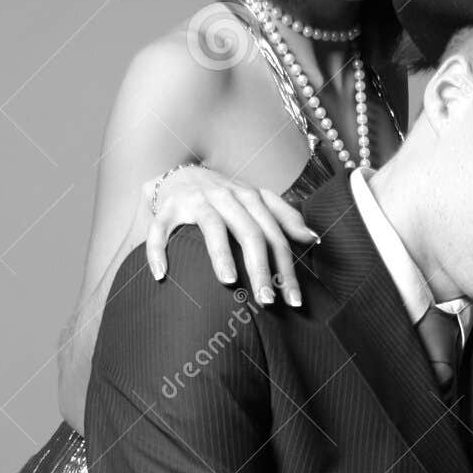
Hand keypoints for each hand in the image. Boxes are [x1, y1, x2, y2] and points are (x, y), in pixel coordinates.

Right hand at [134, 165, 317, 300]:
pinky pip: (161, 229)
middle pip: (250, 233)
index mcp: (250, 197)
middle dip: (260, 268)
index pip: (275, 236)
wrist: (181, 171)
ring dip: (220, 255)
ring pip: (212, 227)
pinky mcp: (169, 207)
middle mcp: (226, 196)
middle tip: (267, 301)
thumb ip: (285, 217)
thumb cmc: (224, 194)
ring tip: (230, 282)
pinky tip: (162, 275)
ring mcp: (197, 200)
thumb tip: (312, 238)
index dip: (287, 268)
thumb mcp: (257, 200)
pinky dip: (159, 250)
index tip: (294, 300)